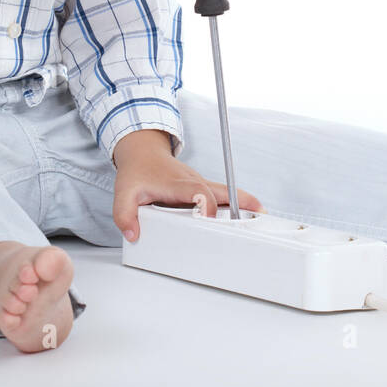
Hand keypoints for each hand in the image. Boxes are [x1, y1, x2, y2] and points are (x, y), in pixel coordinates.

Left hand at [111, 129, 263, 241]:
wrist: (143, 152)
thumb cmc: (137, 172)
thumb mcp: (123, 193)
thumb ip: (124, 215)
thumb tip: (134, 233)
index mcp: (176, 183)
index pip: (198, 191)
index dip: (206, 204)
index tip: (210, 218)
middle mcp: (193, 182)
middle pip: (222, 189)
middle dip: (241, 201)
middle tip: (259, 214)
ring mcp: (200, 184)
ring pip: (226, 191)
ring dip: (245, 201)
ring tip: (263, 216)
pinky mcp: (202, 187)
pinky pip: (224, 194)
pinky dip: (239, 202)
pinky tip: (251, 213)